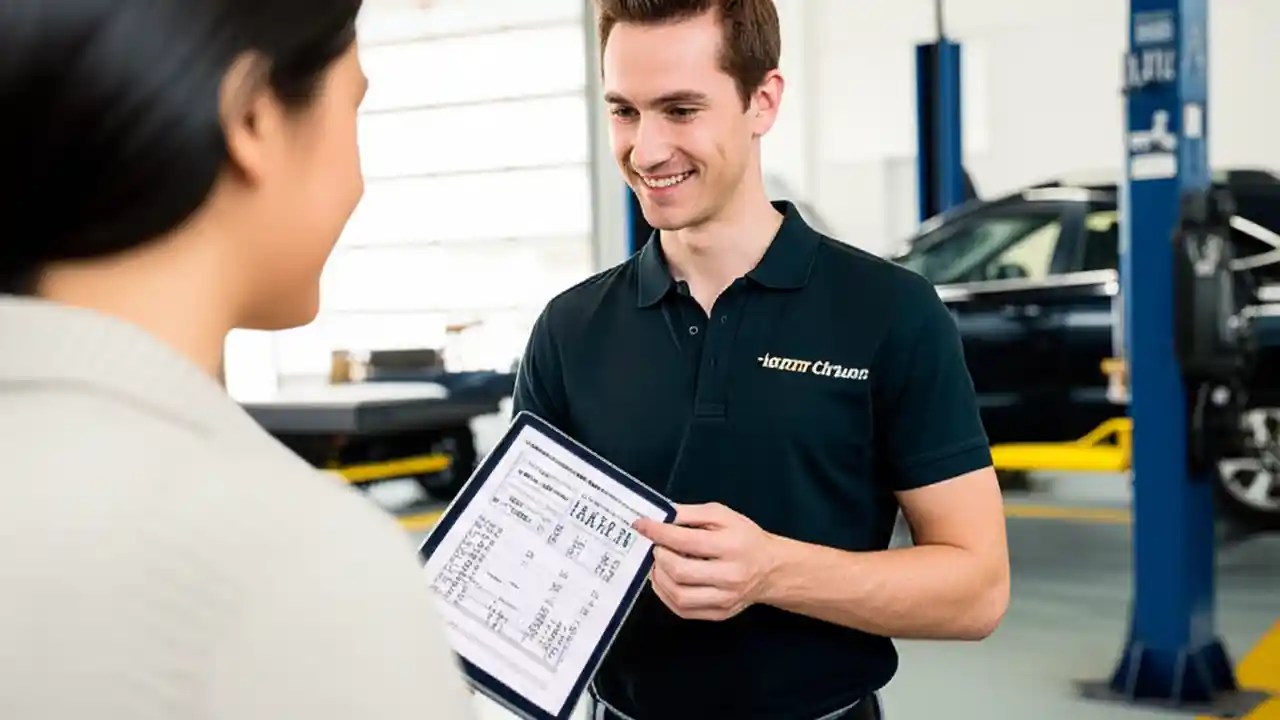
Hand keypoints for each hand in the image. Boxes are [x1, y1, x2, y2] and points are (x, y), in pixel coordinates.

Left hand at [632, 503, 779, 620]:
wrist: (770, 569)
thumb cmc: (744, 538)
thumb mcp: (723, 515)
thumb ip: (691, 513)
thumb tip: (660, 516)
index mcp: (732, 546)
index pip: (686, 541)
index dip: (658, 532)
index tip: (641, 525)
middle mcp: (730, 576)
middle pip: (680, 571)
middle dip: (659, 556)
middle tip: (657, 546)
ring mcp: (724, 599)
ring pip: (679, 595)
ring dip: (659, 577)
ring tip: (660, 563)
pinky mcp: (719, 614)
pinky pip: (682, 610)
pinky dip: (665, 594)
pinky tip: (665, 579)